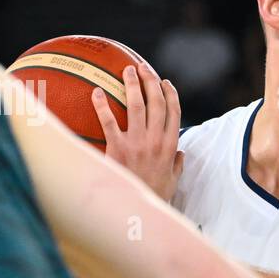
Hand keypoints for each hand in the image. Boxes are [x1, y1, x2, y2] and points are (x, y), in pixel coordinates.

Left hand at [92, 62, 183, 201]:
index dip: (170, 94)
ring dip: (132, 85)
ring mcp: (137, 143)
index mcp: (170, 146)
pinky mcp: (117, 148)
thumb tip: (182, 154)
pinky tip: (96, 92)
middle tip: (142, 67)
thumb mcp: (173, 181)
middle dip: (151, 81)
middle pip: (156, 103)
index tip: (165, 82)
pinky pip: (108, 122)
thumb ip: (178, 165)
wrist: (135, 210)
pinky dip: (102, 105)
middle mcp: (156, 141)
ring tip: (126, 70)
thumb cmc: (154, 196)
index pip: (174, 112)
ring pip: (136, 106)